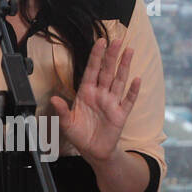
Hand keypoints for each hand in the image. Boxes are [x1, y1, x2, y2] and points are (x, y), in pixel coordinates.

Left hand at [51, 37, 140, 164]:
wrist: (93, 151)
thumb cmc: (79, 134)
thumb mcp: (66, 124)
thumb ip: (61, 111)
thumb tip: (54, 99)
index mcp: (86, 93)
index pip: (92, 70)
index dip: (96, 56)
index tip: (100, 42)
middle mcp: (100, 94)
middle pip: (107, 71)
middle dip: (112, 55)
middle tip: (117, 40)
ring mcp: (111, 103)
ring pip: (119, 81)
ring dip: (124, 66)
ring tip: (129, 51)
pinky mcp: (120, 114)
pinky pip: (128, 100)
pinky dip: (132, 91)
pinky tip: (137, 80)